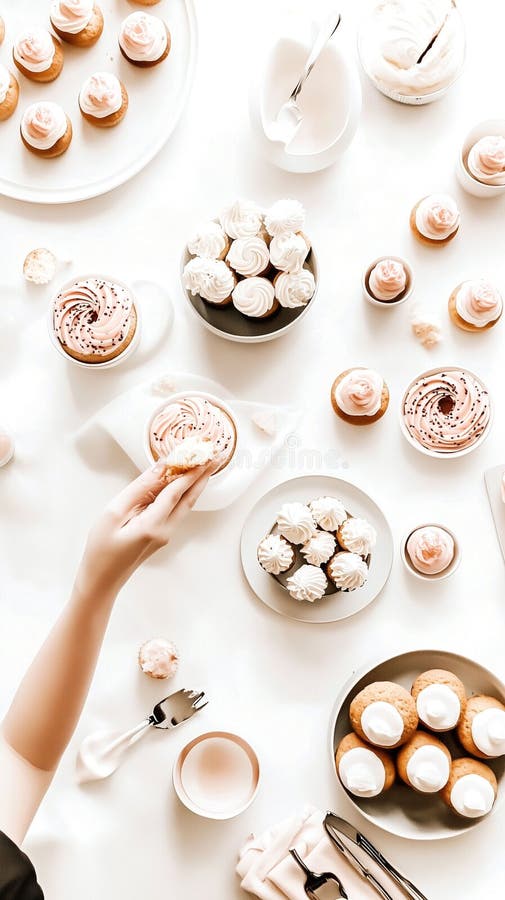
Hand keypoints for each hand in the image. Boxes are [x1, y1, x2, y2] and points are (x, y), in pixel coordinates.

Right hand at [75, 461, 213, 600]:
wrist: (101, 580)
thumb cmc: (101, 549)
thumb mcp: (113, 513)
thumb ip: (138, 490)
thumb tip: (158, 469)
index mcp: (152, 525)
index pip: (176, 492)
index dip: (190, 471)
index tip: (201, 455)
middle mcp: (165, 531)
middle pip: (188, 499)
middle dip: (202, 477)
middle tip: (214, 458)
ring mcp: (165, 535)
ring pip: (185, 506)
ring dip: (195, 485)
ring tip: (203, 467)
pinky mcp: (161, 536)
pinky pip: (176, 511)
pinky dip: (182, 495)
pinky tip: (182, 484)